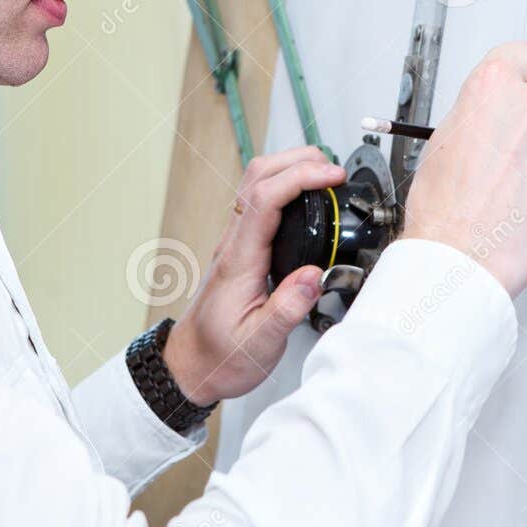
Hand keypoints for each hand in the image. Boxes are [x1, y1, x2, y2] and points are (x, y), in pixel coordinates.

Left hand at [164, 146, 347, 405]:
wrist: (192, 365)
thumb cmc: (220, 356)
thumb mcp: (259, 343)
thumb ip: (286, 309)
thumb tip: (314, 275)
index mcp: (240, 260)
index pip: (265, 199)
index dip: (300, 178)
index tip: (332, 178)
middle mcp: (235, 244)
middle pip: (258, 176)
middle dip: (297, 161)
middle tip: (334, 170)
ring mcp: (237, 243)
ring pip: (256, 183)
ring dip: (290, 168)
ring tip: (326, 177)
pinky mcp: (243, 249)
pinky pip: (261, 203)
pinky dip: (286, 187)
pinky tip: (307, 200)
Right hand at [401, 41, 526, 297]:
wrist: (464, 256)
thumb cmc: (444, 208)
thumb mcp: (442, 140)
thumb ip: (478, 115)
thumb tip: (492, 118)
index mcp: (494, 87)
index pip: (523, 57)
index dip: (517, 78)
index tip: (516, 95)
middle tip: (505, 163)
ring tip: (515, 194)